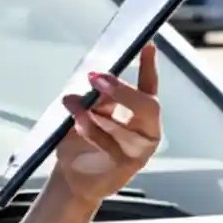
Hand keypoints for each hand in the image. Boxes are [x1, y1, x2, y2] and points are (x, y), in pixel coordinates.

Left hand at [54, 42, 161, 206]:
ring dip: (96, 112)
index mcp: (140, 113)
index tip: (147, 45)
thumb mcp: (89, 112)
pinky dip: (91, 130)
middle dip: (123, 91)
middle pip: (148, 106)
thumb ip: (96, 98)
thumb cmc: (83, 142)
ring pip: (126, 126)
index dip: (149, 66)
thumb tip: (95, 81)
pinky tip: (77, 120)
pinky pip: (110, 145)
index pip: (149, 86)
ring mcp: (139, 150)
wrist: (73, 178)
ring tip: (73, 102)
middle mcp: (146, 130)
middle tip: (96, 77)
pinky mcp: (124, 167)